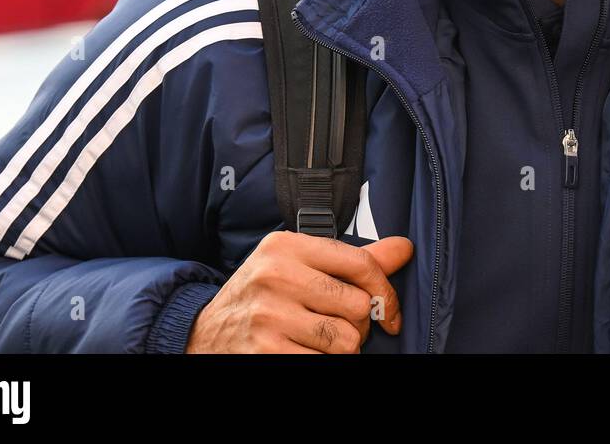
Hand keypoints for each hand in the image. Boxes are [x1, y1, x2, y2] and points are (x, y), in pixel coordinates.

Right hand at [185, 232, 413, 352]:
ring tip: (322, 342)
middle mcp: (276, 275)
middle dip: (359, 325)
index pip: (360, 263)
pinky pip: (324, 363)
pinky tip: (307, 353)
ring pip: (346, 341)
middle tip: (342, 327)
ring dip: (343, 349)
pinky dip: (324, 363)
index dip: (385, 292)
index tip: (388, 313)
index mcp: (287, 246)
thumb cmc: (263, 295)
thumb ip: (352, 260)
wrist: (205, 333)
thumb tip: (404, 248)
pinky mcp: (265, 352)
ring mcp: (269, 315)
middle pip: (357, 306)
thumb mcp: (298, 265)